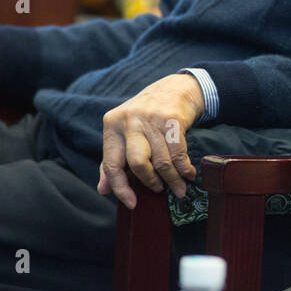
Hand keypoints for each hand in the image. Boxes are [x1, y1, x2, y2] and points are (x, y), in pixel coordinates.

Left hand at [97, 73, 204, 208]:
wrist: (174, 88)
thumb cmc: (146, 117)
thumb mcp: (124, 133)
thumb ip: (112, 160)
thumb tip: (103, 190)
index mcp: (112, 124)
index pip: (111, 164)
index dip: (120, 188)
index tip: (131, 203)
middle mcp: (130, 120)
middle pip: (138, 163)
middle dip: (150, 182)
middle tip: (158, 190)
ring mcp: (152, 118)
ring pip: (162, 160)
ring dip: (173, 179)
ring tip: (178, 188)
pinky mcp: (173, 119)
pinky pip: (178, 152)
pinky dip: (184, 168)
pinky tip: (188, 174)